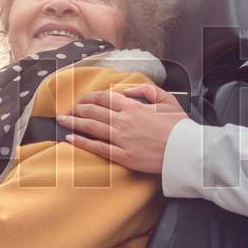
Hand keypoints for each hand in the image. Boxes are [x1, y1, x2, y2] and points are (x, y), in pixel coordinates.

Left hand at [58, 83, 185, 173]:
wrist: (185, 150)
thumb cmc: (178, 126)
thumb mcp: (166, 99)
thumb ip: (145, 90)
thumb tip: (126, 91)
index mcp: (133, 106)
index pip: (105, 99)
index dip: (91, 98)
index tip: (83, 99)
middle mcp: (123, 121)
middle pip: (94, 112)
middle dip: (78, 109)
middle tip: (68, 110)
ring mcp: (122, 139)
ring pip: (92, 128)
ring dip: (74, 122)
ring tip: (62, 120)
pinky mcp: (123, 156)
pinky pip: (98, 148)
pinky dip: (82, 142)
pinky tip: (70, 138)